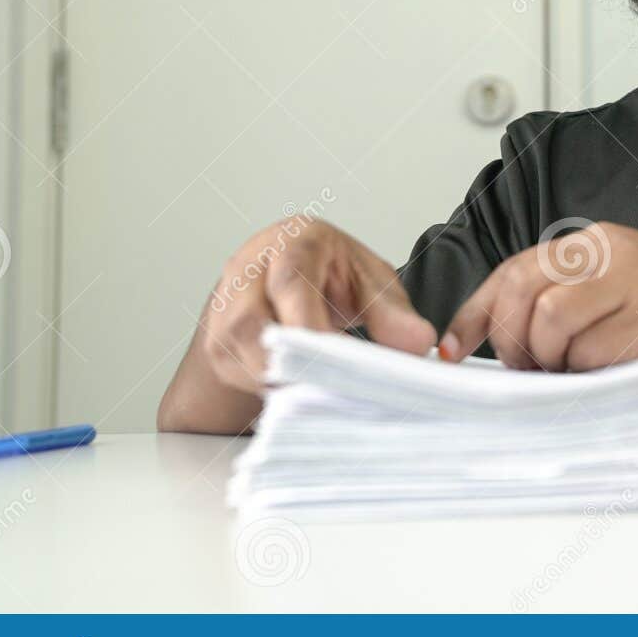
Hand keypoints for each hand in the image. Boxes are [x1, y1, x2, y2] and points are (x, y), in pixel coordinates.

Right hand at [199, 217, 435, 394]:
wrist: (286, 276)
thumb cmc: (331, 273)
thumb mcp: (371, 281)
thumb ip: (393, 311)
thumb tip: (420, 343)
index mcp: (294, 242)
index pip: (292, 280)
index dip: (309, 324)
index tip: (335, 358)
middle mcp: (249, 268)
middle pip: (252, 322)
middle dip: (291, 360)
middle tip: (330, 387)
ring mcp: (226, 305)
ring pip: (238, 351)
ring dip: (279, 377)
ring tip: (319, 393)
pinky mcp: (217, 341)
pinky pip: (236, 371)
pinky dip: (268, 387)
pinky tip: (299, 394)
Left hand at [444, 222, 637, 370]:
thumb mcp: (626, 290)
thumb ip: (571, 304)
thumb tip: (507, 346)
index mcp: (599, 244)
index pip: (514, 270)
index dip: (475, 313)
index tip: (451, 348)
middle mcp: (611, 256)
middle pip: (522, 297)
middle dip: (513, 343)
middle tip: (531, 370)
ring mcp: (634, 286)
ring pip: (550, 326)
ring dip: (556, 362)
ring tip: (587, 370)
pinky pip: (592, 356)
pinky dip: (593, 375)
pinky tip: (620, 372)